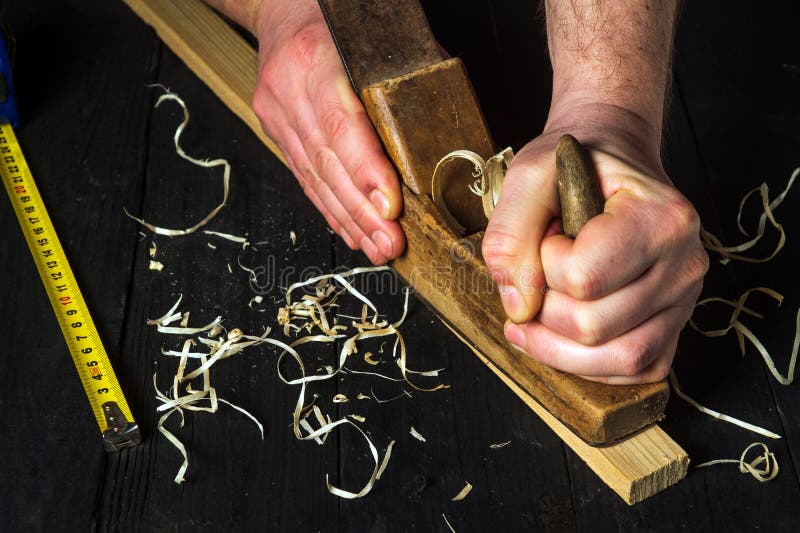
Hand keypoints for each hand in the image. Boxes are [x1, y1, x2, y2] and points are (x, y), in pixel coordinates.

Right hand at [250, 0, 404, 263]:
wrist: (284, 6)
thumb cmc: (339, 17)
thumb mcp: (379, 37)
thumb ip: (407, 79)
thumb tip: (443, 130)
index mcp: (317, 59)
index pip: (342, 127)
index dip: (366, 172)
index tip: (390, 207)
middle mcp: (289, 88)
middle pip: (327, 163)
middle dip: (361, 212)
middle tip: (389, 245)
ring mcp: (276, 111)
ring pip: (314, 177)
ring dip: (347, 219)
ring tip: (376, 249)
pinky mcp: (274, 127)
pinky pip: (304, 176)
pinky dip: (329, 207)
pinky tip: (349, 231)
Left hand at [482, 104, 707, 383]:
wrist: (612, 161)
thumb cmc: (578, 164)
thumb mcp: (530, 174)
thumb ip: (510, 234)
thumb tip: (519, 306)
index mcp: (661, 218)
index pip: (583, 278)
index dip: (544, 264)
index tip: (549, 234)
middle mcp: (684, 264)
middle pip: (593, 327)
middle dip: (545, 306)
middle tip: (544, 267)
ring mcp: (683, 300)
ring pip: (618, 360)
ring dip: (559, 346)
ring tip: (538, 309)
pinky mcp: (672, 327)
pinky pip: (633, 371)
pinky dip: (587, 363)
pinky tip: (559, 335)